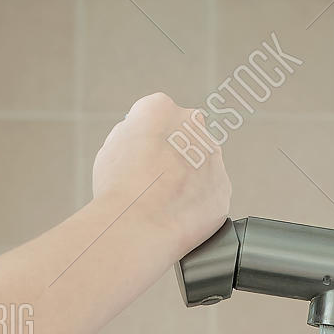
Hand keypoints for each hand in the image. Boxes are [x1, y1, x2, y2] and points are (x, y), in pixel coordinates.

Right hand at [91, 92, 231, 258]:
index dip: (146, 139)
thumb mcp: (109, 149)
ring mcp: (213, 157)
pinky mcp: (224, 187)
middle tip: (154, 180)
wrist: (138, 225)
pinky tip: (177, 214)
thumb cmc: (119, 189)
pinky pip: (210, 193)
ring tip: (164, 202)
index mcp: (160, 109)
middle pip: (185, 136)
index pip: (157, 116)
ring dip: (187, 179)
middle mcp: (193, 125)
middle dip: (173, 155)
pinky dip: (197, 203)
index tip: (142, 155)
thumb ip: (132, 138)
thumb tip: (142, 142)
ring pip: (201, 165)